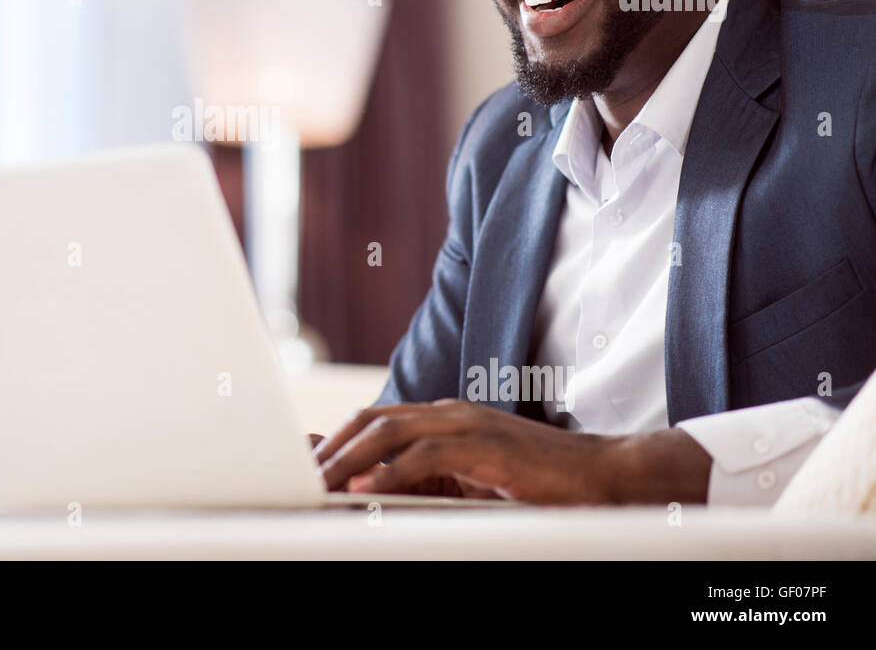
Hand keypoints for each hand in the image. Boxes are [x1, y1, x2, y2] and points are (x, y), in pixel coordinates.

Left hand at [314, 399, 711, 504]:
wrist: (602, 475)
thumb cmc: (539, 483)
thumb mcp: (473, 480)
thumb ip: (430, 479)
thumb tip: (378, 491)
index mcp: (444, 418)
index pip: (376, 421)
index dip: (339, 441)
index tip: (308, 467)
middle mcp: (449, 413)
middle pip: (373, 420)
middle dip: (333, 447)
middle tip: (301, 477)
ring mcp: (467, 425)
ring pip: (391, 432)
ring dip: (350, 458)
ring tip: (320, 482)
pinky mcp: (485, 446)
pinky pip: (428, 454)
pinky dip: (392, 470)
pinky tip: (367, 486)